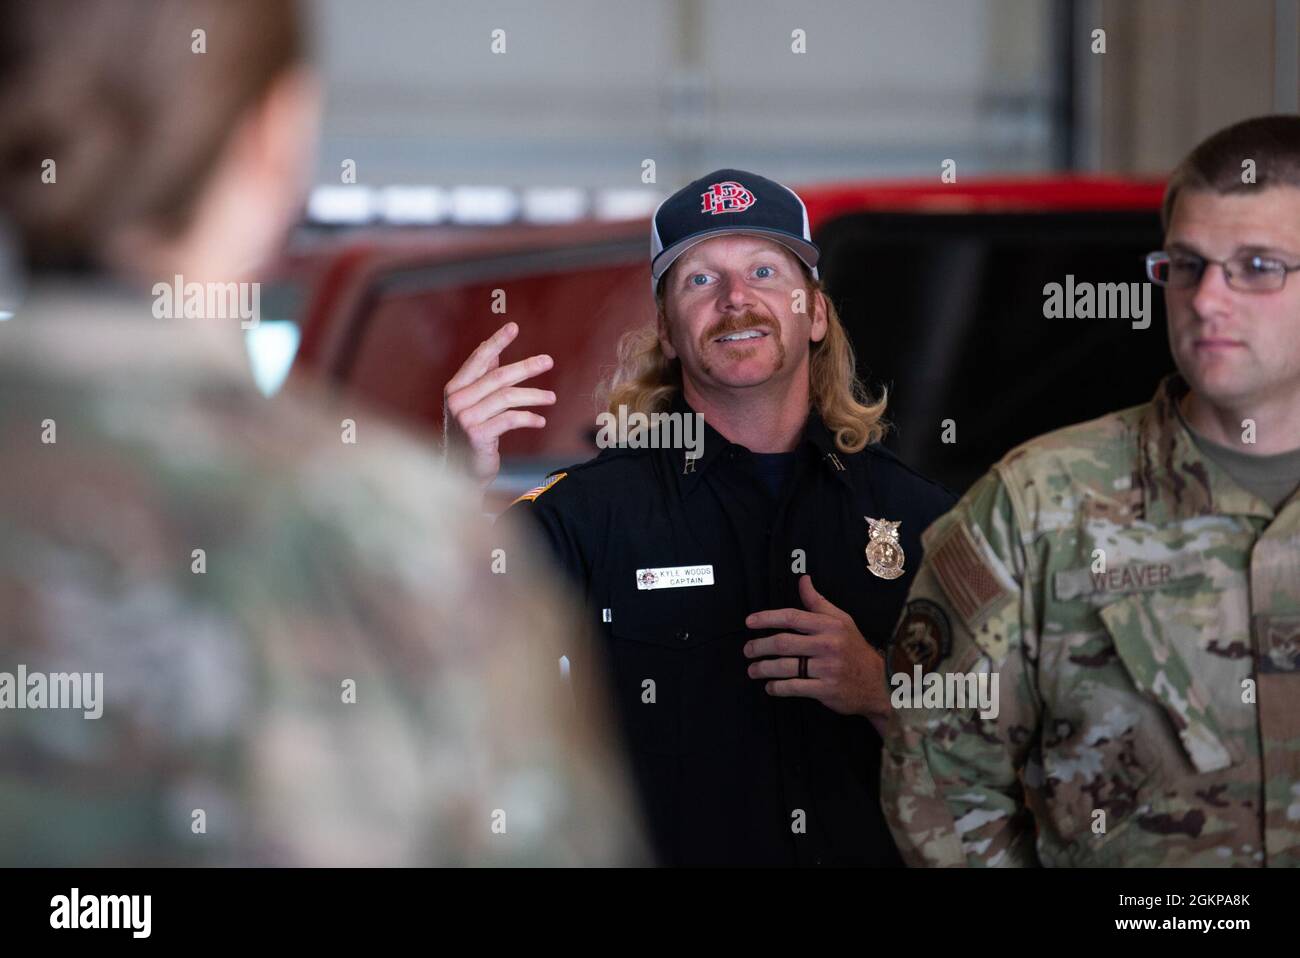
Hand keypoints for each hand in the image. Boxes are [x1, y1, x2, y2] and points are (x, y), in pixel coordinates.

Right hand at [443, 322, 555, 486]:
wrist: (462, 472)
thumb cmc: (471, 435)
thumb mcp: (474, 405)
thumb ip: (483, 380)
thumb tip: (495, 353)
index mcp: (455, 388)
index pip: (478, 359)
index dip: (496, 342)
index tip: (513, 327)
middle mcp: (457, 400)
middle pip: (498, 377)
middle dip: (526, 367)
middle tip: (548, 361)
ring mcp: (466, 418)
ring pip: (508, 397)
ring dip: (534, 396)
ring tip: (551, 398)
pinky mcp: (478, 434)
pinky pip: (511, 419)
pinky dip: (529, 418)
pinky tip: (540, 421)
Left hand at [743, 575, 889, 729]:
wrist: (878, 682)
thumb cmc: (854, 648)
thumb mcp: (841, 621)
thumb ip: (818, 602)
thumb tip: (803, 579)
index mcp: (829, 625)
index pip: (792, 617)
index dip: (767, 618)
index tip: (749, 622)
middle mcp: (828, 645)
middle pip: (783, 642)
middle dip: (760, 646)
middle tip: (747, 650)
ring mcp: (827, 668)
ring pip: (785, 666)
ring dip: (763, 668)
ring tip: (753, 669)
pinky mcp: (826, 689)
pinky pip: (794, 687)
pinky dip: (777, 687)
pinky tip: (770, 686)